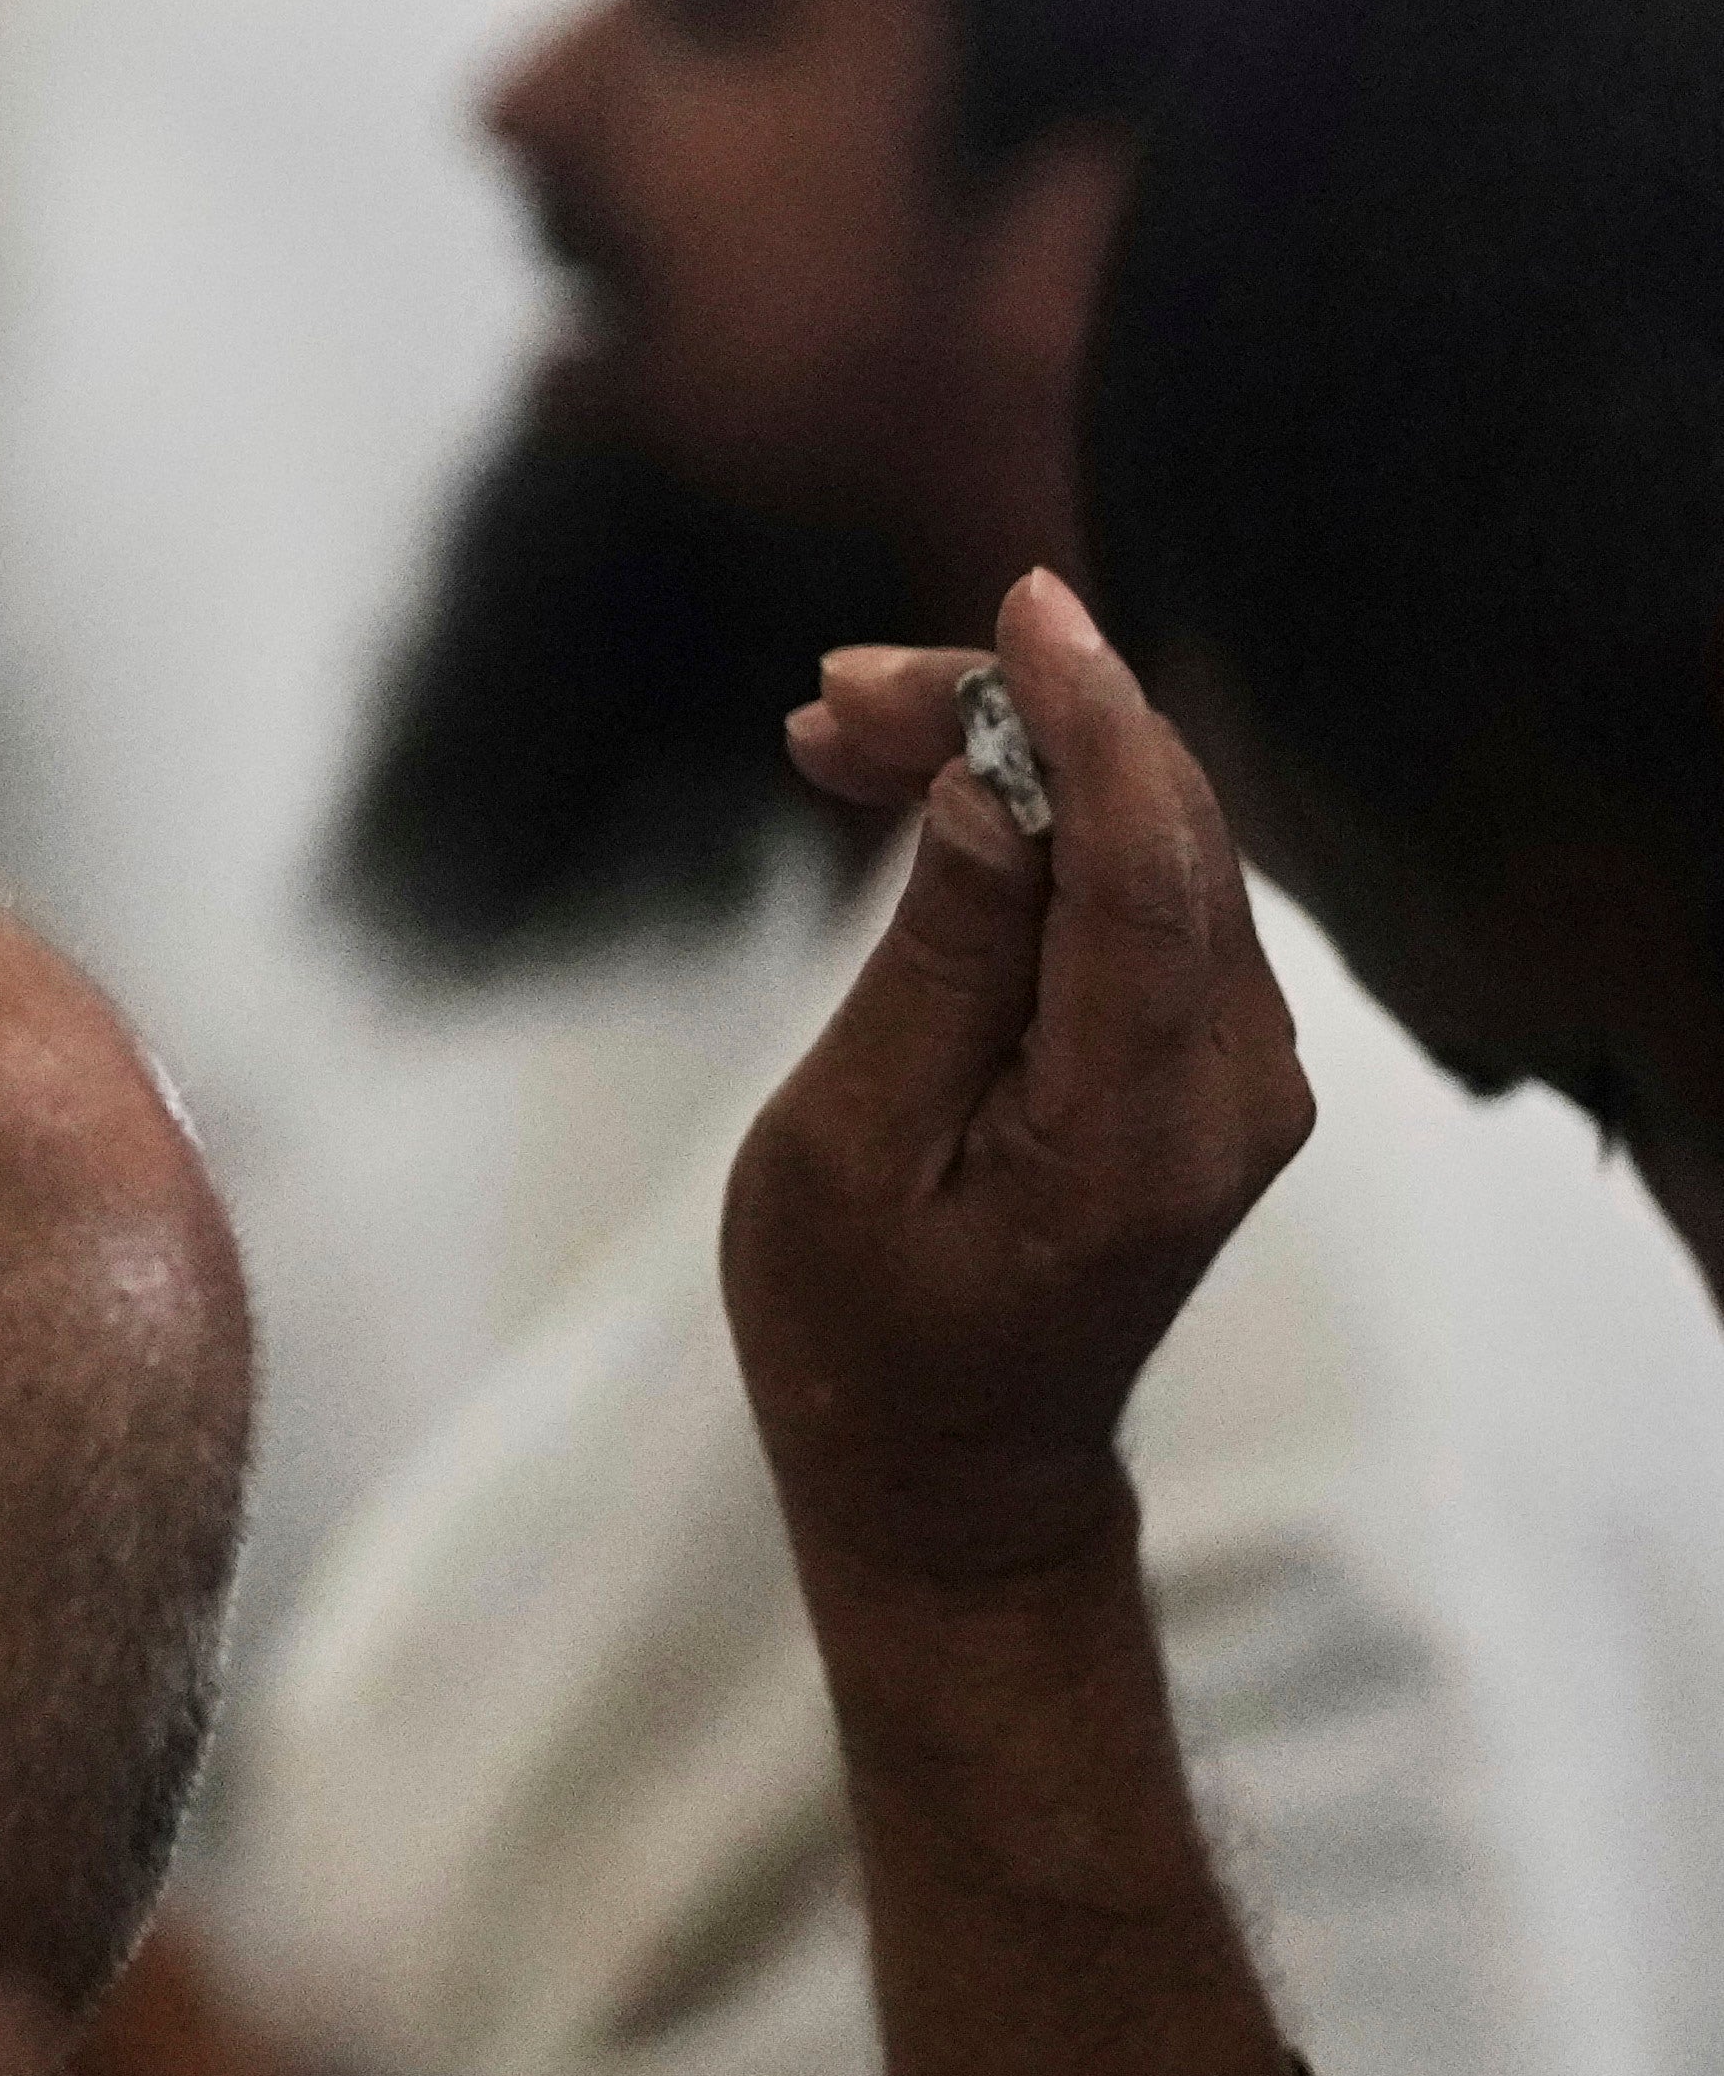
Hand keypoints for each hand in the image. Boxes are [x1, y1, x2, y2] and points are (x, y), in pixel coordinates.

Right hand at [726, 573, 1311, 1598]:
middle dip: (1013, 720)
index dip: (1087, 718)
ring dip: (1015, 761)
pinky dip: (1046, 823)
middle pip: (1161, 828)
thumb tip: (994, 796)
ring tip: (842, 731)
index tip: (1018, 609)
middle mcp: (1235, 1082)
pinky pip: (1147, 893)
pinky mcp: (1213, 1054)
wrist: (950, 1466)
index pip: (1147, 866)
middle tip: (834, 693)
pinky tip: (931, 796)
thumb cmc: (857, 1332)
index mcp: (1141, 1122)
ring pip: (1155, 843)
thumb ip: (937, 968)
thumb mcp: (841, 1151)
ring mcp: (1242, 1069)